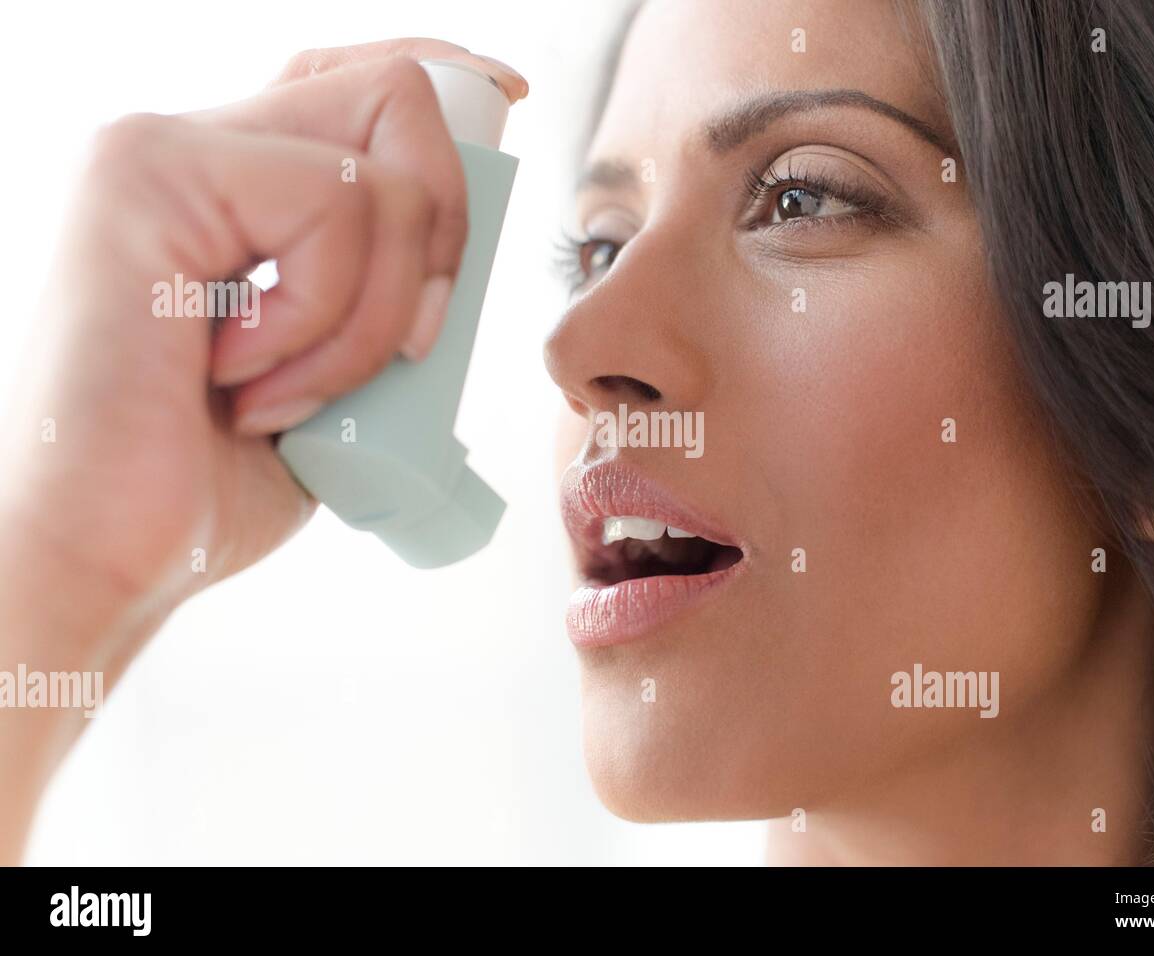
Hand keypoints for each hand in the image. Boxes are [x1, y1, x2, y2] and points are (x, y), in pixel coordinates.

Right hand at [0, 39, 526, 861]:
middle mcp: (192, 146)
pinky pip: (333, 208)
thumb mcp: (324, 382)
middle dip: (446, 234)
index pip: (354, 85)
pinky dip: (327, 319)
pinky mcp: (151, 174)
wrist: (108, 559)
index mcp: (229, 188)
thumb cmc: (203, 486)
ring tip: (289, 395)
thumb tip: (458, 275)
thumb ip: (372, 303)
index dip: (443, 86)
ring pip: (384, 174)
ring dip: (376, 317)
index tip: (510, 98)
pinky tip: (242, 375)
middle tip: (404, 349)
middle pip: (395, 96)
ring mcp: (164, 150)